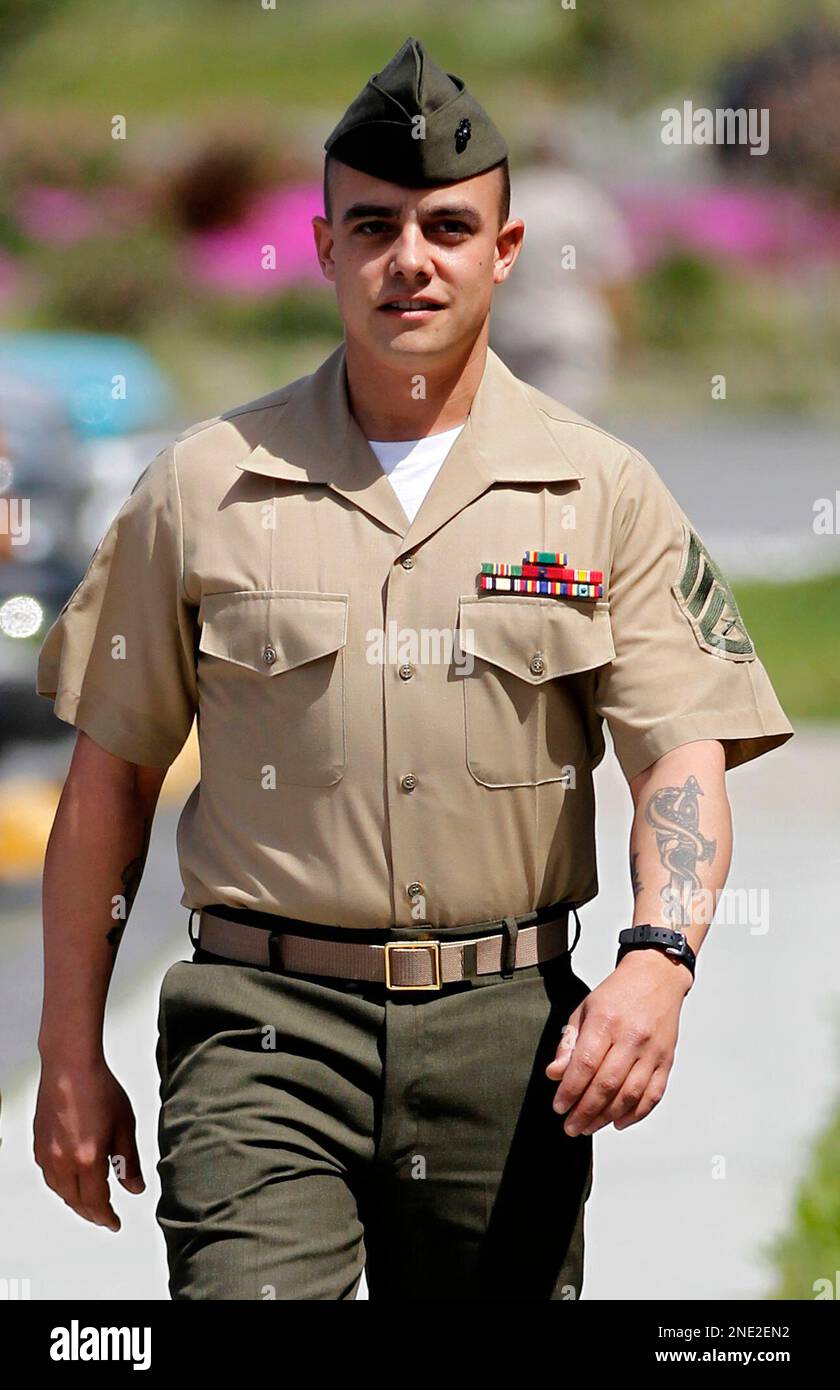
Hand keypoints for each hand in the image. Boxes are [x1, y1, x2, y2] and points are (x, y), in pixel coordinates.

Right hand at [33, 1058, 144, 1229]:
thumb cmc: (98, 1087)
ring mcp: (47, 1154)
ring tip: (90, 1202)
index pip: (97, 1202)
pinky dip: (62, 1185)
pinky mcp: (38, 1144)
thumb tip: (135, 1187)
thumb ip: (129, 1161)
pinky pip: (50, 1176)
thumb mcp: (125, 1125)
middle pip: (76, 1201)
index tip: (115, 1223)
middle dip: (92, 1213)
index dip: (106, 1217)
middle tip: (104, 1217)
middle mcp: (63, 1161)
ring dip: (75, 1201)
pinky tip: (71, 1181)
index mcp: (87, 1159)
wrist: (70, 1065)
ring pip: (60, 1191)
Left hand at [546, 948, 690, 1135]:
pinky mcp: (667, 1060)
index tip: (559, 1107)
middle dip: (585, 1111)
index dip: (570, 1090)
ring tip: (590, 1127)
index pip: (585, 1064)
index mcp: (606, 1021)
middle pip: (606, 1084)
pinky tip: (618, 1122)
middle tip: (571, 1127)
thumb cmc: (618, 993)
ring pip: (630, 1094)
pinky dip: (636, 1114)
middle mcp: (632, 1037)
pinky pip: (653, 1095)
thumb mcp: (585, 1009)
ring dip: (607, 1117)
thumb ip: (569, 1043)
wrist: (657, 977)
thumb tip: (555, 1074)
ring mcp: (652, 1050)